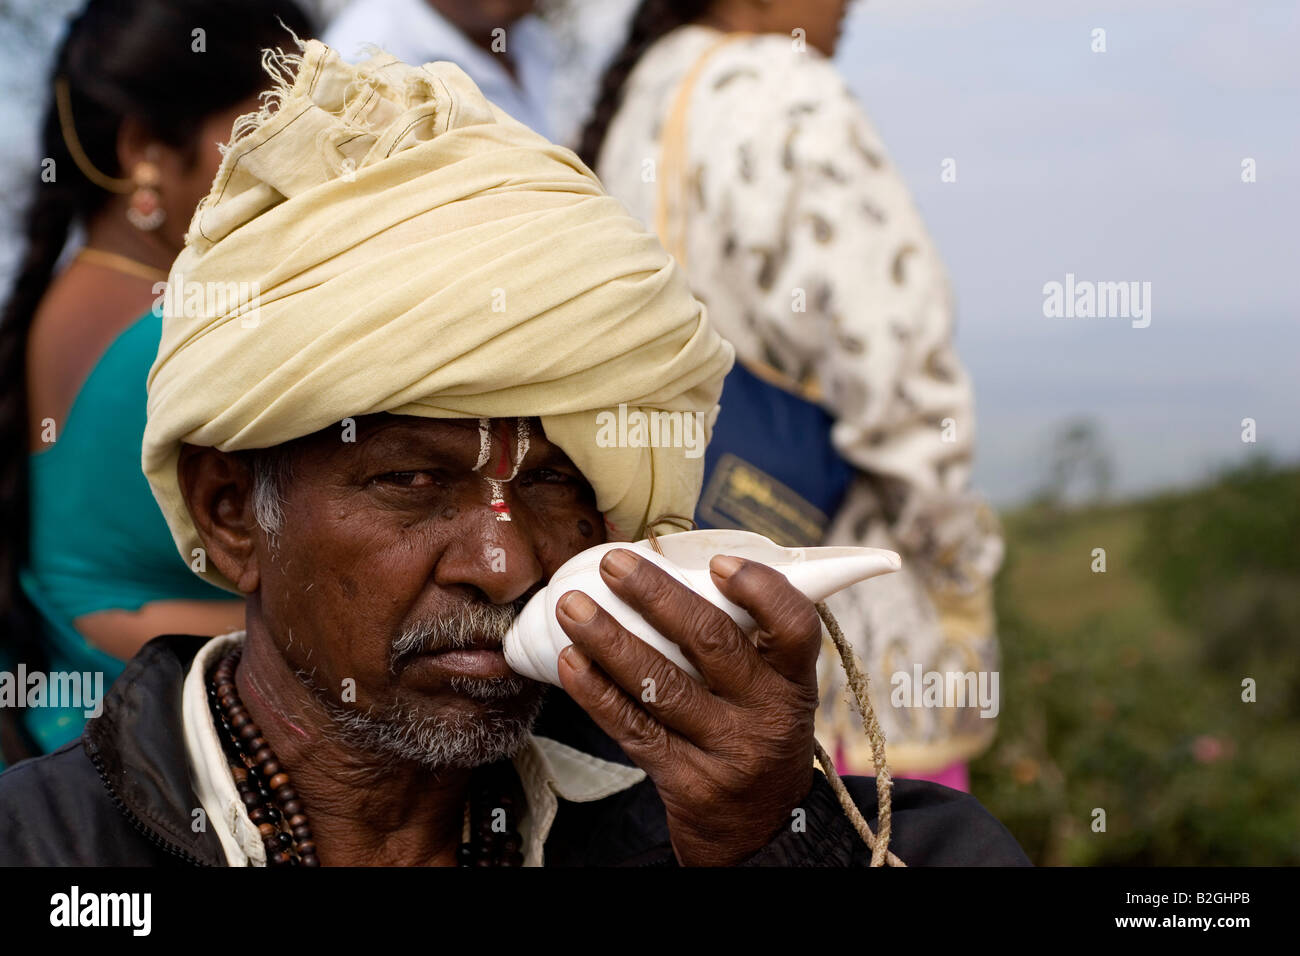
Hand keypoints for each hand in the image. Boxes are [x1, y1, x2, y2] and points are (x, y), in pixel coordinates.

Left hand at [554, 548, 822, 865]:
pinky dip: (597, 692)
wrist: (760, 832)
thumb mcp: (776, 691)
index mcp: (794, 681)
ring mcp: (726, 750)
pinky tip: (572, 661)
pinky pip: (633, 728)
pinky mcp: (685, 781)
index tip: (719, 561)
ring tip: (572, 607)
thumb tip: (674, 566)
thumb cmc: (757, 735)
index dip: (760, 590)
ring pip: (661, 685)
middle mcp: (766, 714)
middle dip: (656, 596)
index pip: (793, 626)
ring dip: (610, 639)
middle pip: (711, 643)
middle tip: (614, 564)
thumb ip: (745, 640)